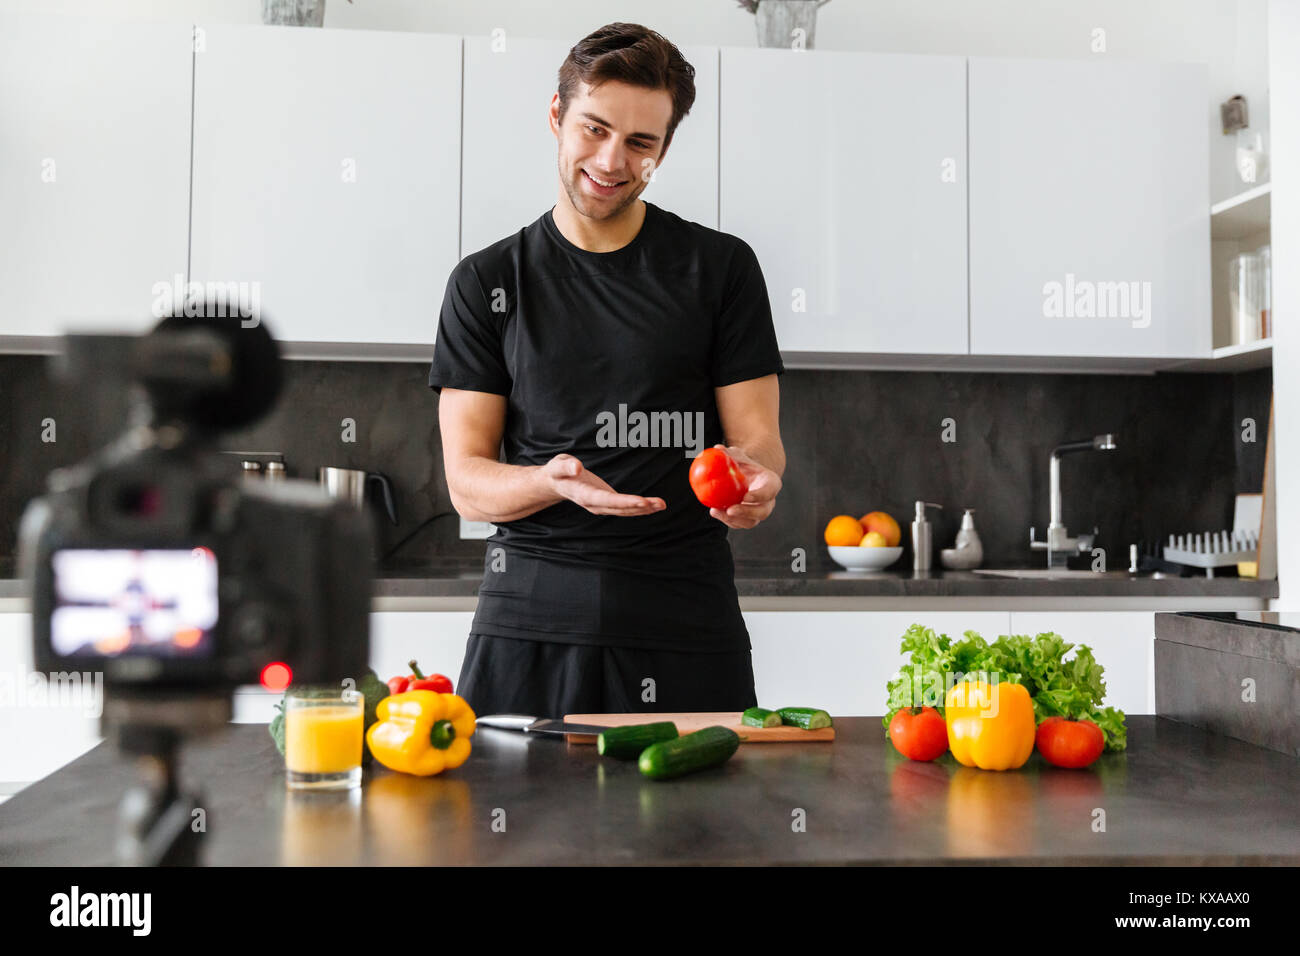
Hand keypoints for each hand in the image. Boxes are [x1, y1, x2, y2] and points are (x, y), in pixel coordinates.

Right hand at [542, 454, 665, 515]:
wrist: (555, 483)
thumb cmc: (557, 471)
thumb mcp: (558, 464)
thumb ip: (566, 466)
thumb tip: (577, 467)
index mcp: (583, 495)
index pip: (606, 500)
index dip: (624, 502)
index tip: (641, 501)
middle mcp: (594, 504)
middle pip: (620, 508)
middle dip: (640, 507)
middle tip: (660, 503)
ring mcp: (601, 506)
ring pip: (625, 511)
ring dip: (644, 509)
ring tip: (661, 504)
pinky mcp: (607, 503)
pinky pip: (625, 508)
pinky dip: (640, 507)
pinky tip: (653, 505)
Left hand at [706, 444, 780, 529]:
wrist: (744, 477)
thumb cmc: (742, 464)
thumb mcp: (738, 456)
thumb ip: (729, 453)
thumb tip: (717, 449)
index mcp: (771, 484)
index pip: (769, 491)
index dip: (760, 496)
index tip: (745, 496)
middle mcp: (768, 501)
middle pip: (762, 511)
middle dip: (747, 513)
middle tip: (730, 510)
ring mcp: (758, 512)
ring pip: (750, 522)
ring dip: (733, 520)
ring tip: (716, 511)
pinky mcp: (747, 519)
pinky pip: (738, 523)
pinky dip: (726, 520)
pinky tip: (714, 511)